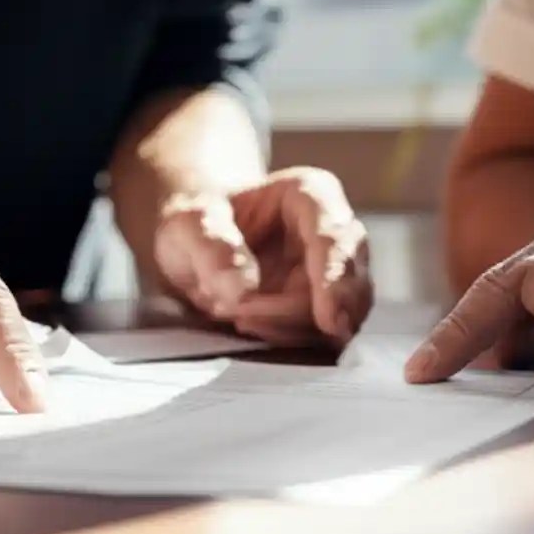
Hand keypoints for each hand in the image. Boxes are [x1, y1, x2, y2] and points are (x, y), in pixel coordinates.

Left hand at [154, 167, 371, 345]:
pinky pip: (323, 337)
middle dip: (296, 313)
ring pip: (339, 318)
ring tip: (232, 312)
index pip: (335, 234)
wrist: (198, 242)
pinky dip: (287, 339)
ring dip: (287, 329)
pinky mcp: (325, 309)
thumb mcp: (187, 223)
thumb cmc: (199, 222)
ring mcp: (335, 274)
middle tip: (240, 316)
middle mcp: (335, 233)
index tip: (328, 319)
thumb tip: (242, 292)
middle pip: (346, 285)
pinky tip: (249, 325)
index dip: (335, 277)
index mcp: (310, 194)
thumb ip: (212, 247)